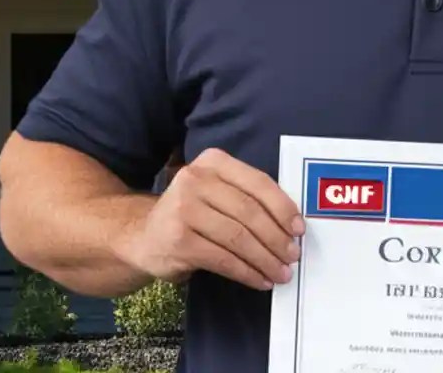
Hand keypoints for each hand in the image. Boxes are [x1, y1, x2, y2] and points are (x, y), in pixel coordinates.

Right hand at [115, 147, 303, 290]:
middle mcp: (195, 180)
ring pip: (238, 237)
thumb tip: (291, 225)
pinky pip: (223, 259)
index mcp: (212, 162)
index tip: (299, 229)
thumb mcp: (216, 192)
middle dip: (277, 238)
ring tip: (280, 272)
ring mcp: (183, 209)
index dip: (283, 207)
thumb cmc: (191, 213)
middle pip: (250, 212)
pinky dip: (247, 272)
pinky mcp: (178, 240)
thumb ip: (247, 197)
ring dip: (265, 259)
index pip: (258, 182)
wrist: (144, 235)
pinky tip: (259, 280)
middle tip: (293, 256)